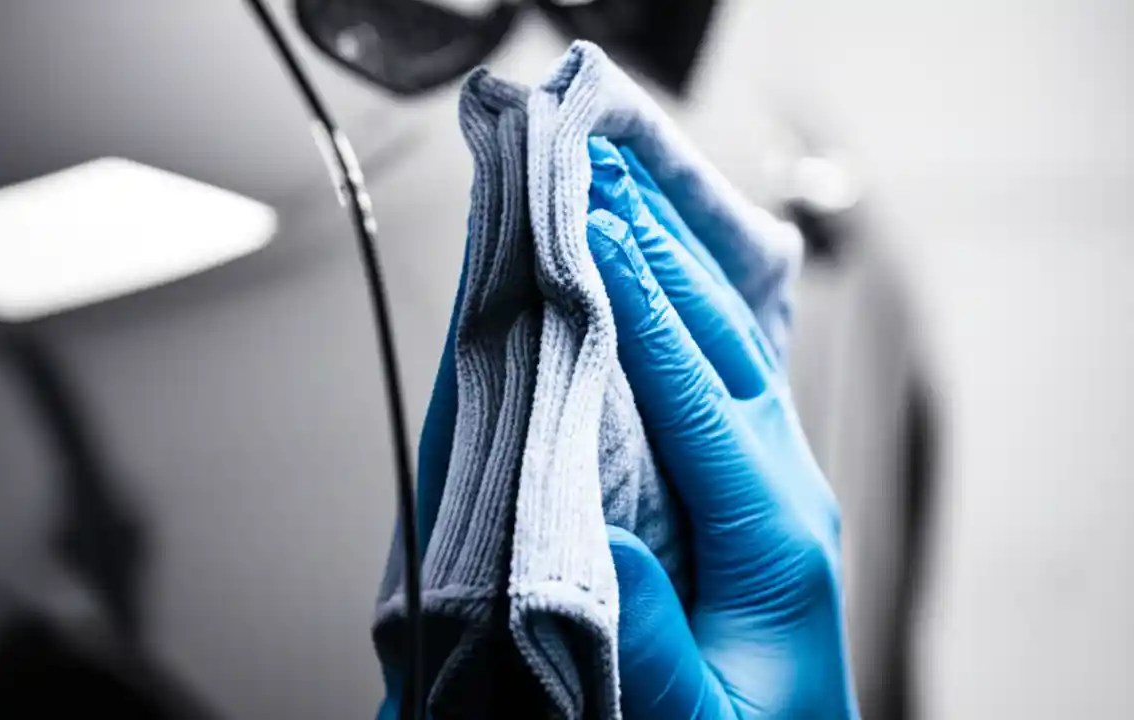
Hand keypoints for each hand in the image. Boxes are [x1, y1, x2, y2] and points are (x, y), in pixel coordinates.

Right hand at [586, 206, 857, 718]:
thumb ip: (648, 645)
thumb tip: (592, 544)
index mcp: (774, 539)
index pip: (699, 395)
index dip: (645, 310)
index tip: (597, 236)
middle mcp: (785, 495)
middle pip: (723, 348)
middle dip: (664, 257)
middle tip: (609, 180)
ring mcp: (776, 488)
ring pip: (729, 354)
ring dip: (677, 275)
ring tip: (628, 205)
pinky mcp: (755, 495)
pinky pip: (720, 386)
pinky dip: (681, 325)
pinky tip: (654, 292)